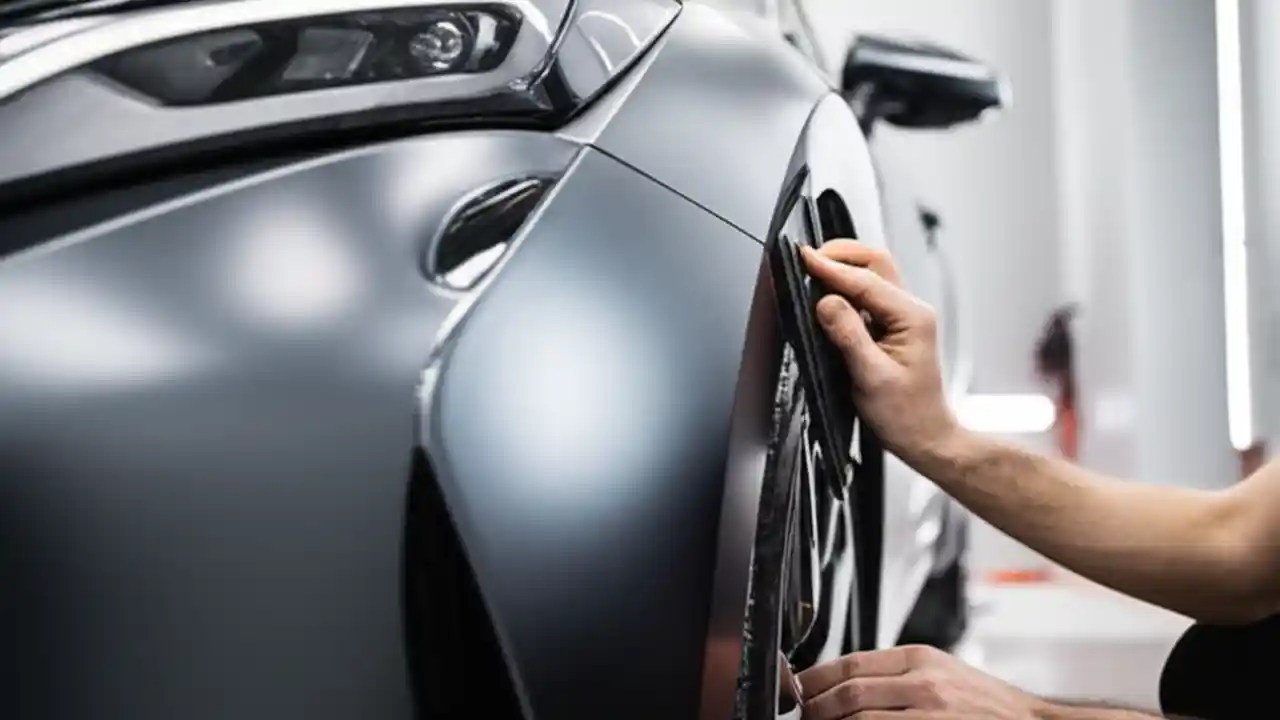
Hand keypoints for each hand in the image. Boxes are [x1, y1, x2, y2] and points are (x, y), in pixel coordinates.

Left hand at [797, 644, 1045, 718]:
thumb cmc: (987, 704)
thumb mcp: (942, 672)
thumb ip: (897, 674)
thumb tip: (845, 683)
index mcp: (921, 659)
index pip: (851, 663)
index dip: (815, 677)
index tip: (797, 687)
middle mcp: (925, 683)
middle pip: (850, 693)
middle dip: (816, 707)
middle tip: (801, 714)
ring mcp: (932, 714)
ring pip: (861, 719)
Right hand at [800, 241, 960, 466]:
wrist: (925, 436)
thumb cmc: (905, 414)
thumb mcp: (871, 377)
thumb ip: (848, 336)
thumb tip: (825, 302)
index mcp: (912, 317)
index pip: (865, 281)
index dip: (831, 268)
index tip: (803, 258)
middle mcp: (911, 310)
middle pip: (874, 263)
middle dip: (840, 256)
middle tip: (807, 259)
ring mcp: (903, 316)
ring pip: (872, 274)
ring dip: (843, 269)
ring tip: (813, 271)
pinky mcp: (892, 326)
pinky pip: (868, 294)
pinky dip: (846, 287)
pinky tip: (828, 293)